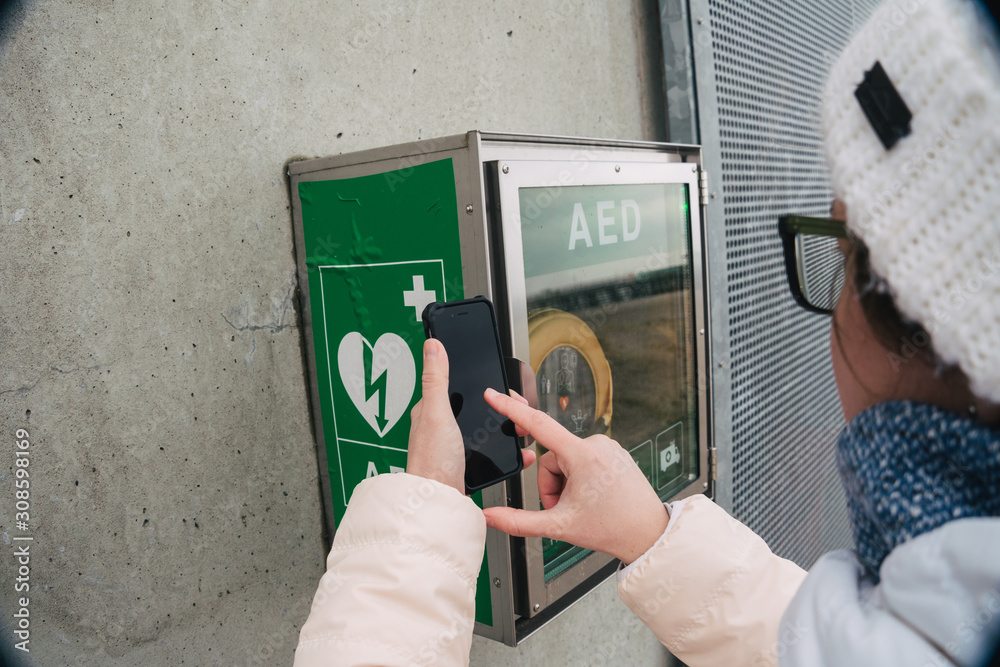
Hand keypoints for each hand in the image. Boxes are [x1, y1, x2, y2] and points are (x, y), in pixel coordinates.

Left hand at [405, 339, 535, 493]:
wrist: (439, 502)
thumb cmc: (431, 462)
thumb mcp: (436, 413)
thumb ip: (436, 379)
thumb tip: (433, 345)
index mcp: (433, 409)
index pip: (461, 385)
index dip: (484, 384)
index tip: (503, 388)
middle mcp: (443, 425)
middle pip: (480, 405)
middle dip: (503, 406)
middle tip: (517, 411)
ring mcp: (456, 444)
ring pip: (488, 426)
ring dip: (508, 426)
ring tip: (521, 428)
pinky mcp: (468, 461)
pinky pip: (492, 449)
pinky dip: (508, 449)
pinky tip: (518, 451)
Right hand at [481, 389, 668, 563]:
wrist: (648, 533)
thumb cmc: (613, 528)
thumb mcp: (559, 527)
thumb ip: (519, 522)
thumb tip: (491, 517)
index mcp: (582, 455)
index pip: (537, 424)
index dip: (510, 408)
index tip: (494, 394)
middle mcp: (596, 444)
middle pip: (550, 459)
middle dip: (550, 485)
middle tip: (565, 508)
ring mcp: (607, 446)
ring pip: (565, 461)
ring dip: (564, 484)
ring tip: (582, 505)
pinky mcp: (613, 452)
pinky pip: (582, 460)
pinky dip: (579, 479)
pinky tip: (593, 496)